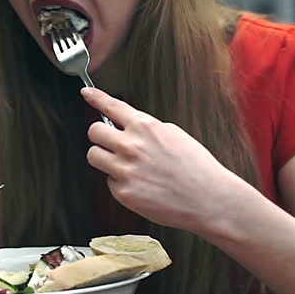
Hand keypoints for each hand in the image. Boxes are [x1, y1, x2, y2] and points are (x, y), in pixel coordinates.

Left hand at [81, 87, 246, 231]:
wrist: (208, 199)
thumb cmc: (196, 168)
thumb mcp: (174, 135)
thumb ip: (147, 130)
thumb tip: (129, 128)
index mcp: (145, 127)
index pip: (112, 106)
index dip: (96, 98)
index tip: (86, 94)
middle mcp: (131, 145)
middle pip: (94, 132)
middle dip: (100, 136)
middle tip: (110, 143)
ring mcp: (125, 169)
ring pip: (93, 156)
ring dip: (104, 158)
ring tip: (124, 165)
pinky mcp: (124, 192)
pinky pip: (109, 182)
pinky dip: (120, 183)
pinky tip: (140, 185)